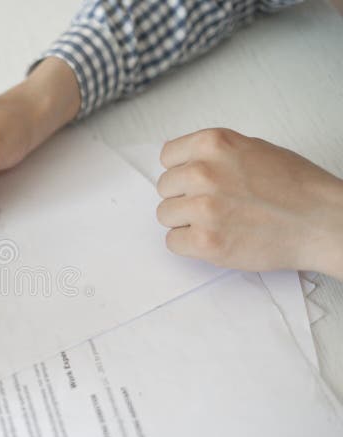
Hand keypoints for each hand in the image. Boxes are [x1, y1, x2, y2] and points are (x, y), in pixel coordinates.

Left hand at [157, 128, 342, 277]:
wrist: (321, 222)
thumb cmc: (295, 187)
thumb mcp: (252, 149)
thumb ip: (214, 154)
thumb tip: (183, 163)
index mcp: (213, 143)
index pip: (168, 156)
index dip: (181, 171)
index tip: (196, 182)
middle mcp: (204, 172)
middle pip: (164, 187)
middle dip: (184, 197)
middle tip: (214, 205)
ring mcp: (204, 207)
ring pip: (165, 215)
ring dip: (185, 222)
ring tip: (217, 222)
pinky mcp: (206, 240)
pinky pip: (173, 242)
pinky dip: (189, 244)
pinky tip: (215, 238)